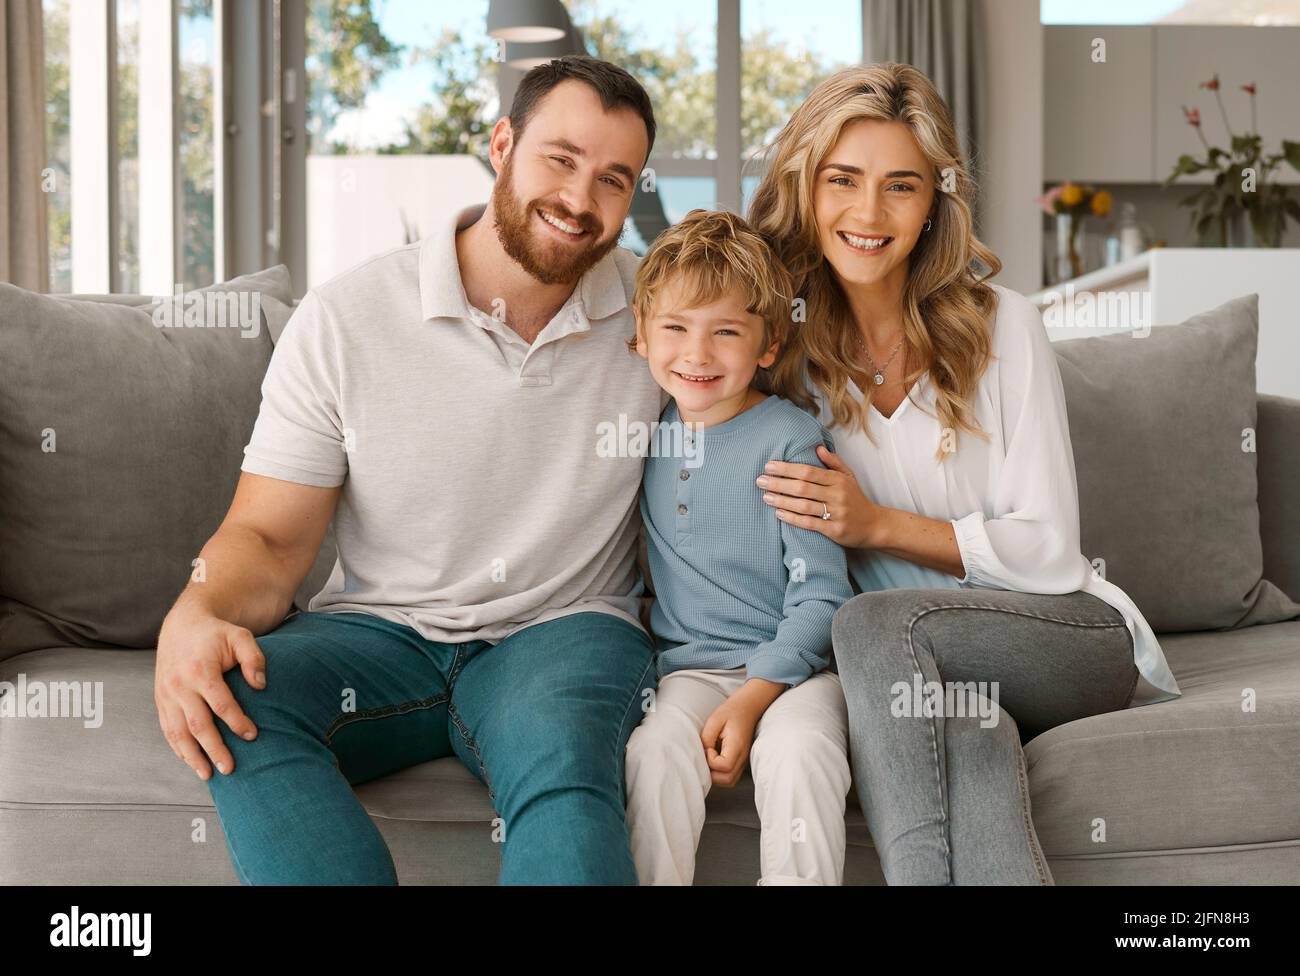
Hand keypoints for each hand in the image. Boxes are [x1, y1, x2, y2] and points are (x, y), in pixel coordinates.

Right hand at [154, 609, 264, 779]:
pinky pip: (168, 729)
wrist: (182, 625)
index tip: (252, 735)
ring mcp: (166, 695)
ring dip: (192, 756)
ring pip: (178, 732)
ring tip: (208, 775)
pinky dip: (178, 748)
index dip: (237, 722)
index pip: (220, 703)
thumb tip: (261, 686)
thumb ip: (254, 658)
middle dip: (214, 749)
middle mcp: (179, 685)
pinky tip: (191, 761)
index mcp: (199, 670)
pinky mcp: (160, 701)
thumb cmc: (216, 634)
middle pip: (197, 724)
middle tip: (230, 769)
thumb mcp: (241, 637)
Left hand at [700, 684, 776, 787]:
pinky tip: (715, 761)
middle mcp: (743, 757)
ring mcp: (743, 761)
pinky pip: (730, 777)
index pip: (724, 766)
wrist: (747, 708)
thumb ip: (706, 738)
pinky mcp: (740, 762)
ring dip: (715, 775)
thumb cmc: (730, 712)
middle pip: (727, 779)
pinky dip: (720, 774)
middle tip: (707, 756)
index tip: (709, 747)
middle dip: (712, 772)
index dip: (711, 760)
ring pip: (729, 781)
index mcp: (737, 745)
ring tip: (710, 759)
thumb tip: (701, 754)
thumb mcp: (714, 720)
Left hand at [756, 444, 880, 548]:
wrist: (875, 525)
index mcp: (838, 480)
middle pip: (802, 487)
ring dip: (781, 501)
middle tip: (760, 481)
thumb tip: (817, 448)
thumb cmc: (857, 499)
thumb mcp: (849, 477)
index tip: (769, 466)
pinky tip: (779, 514)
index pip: (808, 471)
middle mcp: (837, 495)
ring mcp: (836, 513)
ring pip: (803, 505)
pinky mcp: (835, 530)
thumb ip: (833, 462)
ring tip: (765, 497)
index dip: (786, 468)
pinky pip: (809, 523)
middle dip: (778, 483)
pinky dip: (792, 518)